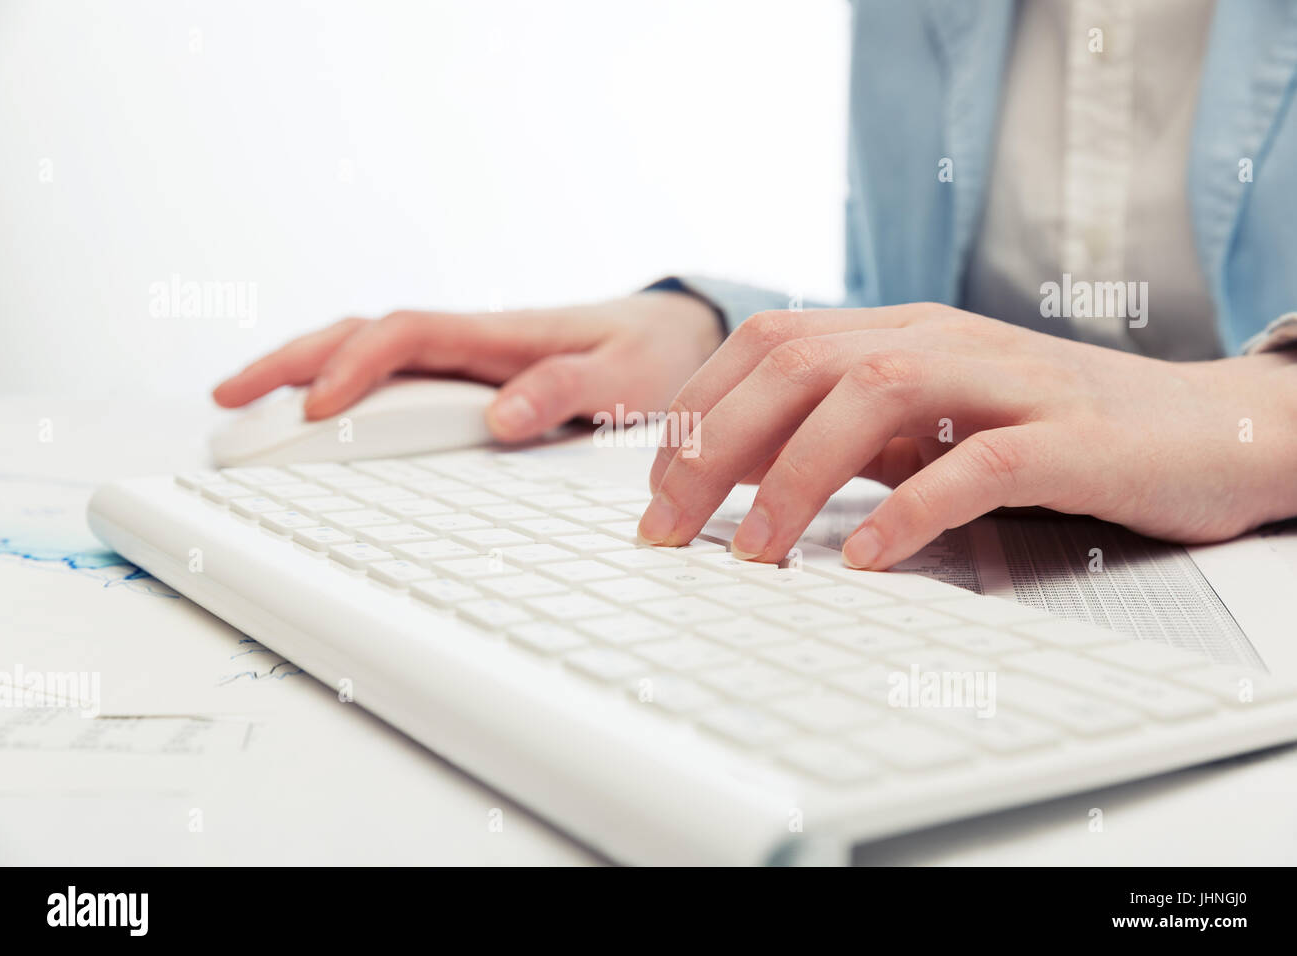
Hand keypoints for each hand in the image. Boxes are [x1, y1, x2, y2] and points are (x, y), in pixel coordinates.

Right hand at [213, 292, 722, 440]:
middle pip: (359, 334)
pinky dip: (340, 388)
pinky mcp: (467, 378)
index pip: (404, 336)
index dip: (354, 367)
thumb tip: (500, 415)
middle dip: (290, 361)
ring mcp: (463, 358)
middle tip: (227, 399)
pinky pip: (390, 376)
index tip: (313, 408)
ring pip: (365, 353)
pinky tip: (312, 415)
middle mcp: (469, 340)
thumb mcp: (624, 379)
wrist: (674, 336)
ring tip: (243, 407)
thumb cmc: (650, 355)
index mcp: (498, 334)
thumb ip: (567, 392)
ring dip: (301, 372)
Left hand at [640, 304, 1296, 568]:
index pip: (768, 343)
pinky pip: (975, 465)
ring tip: (753, 555)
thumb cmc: (1054, 431)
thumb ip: (851, 437)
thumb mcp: (933, 424)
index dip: (697, 409)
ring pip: (869, 397)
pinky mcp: (1068, 437)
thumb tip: (743, 476)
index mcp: (900, 332)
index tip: (656, 485)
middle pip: (796, 363)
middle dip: (712, 446)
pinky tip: (866, 560)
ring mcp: (1006, 382)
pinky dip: (909, 510)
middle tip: (667, 528)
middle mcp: (942, 341)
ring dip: (793, 478)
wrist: (1205, 427)